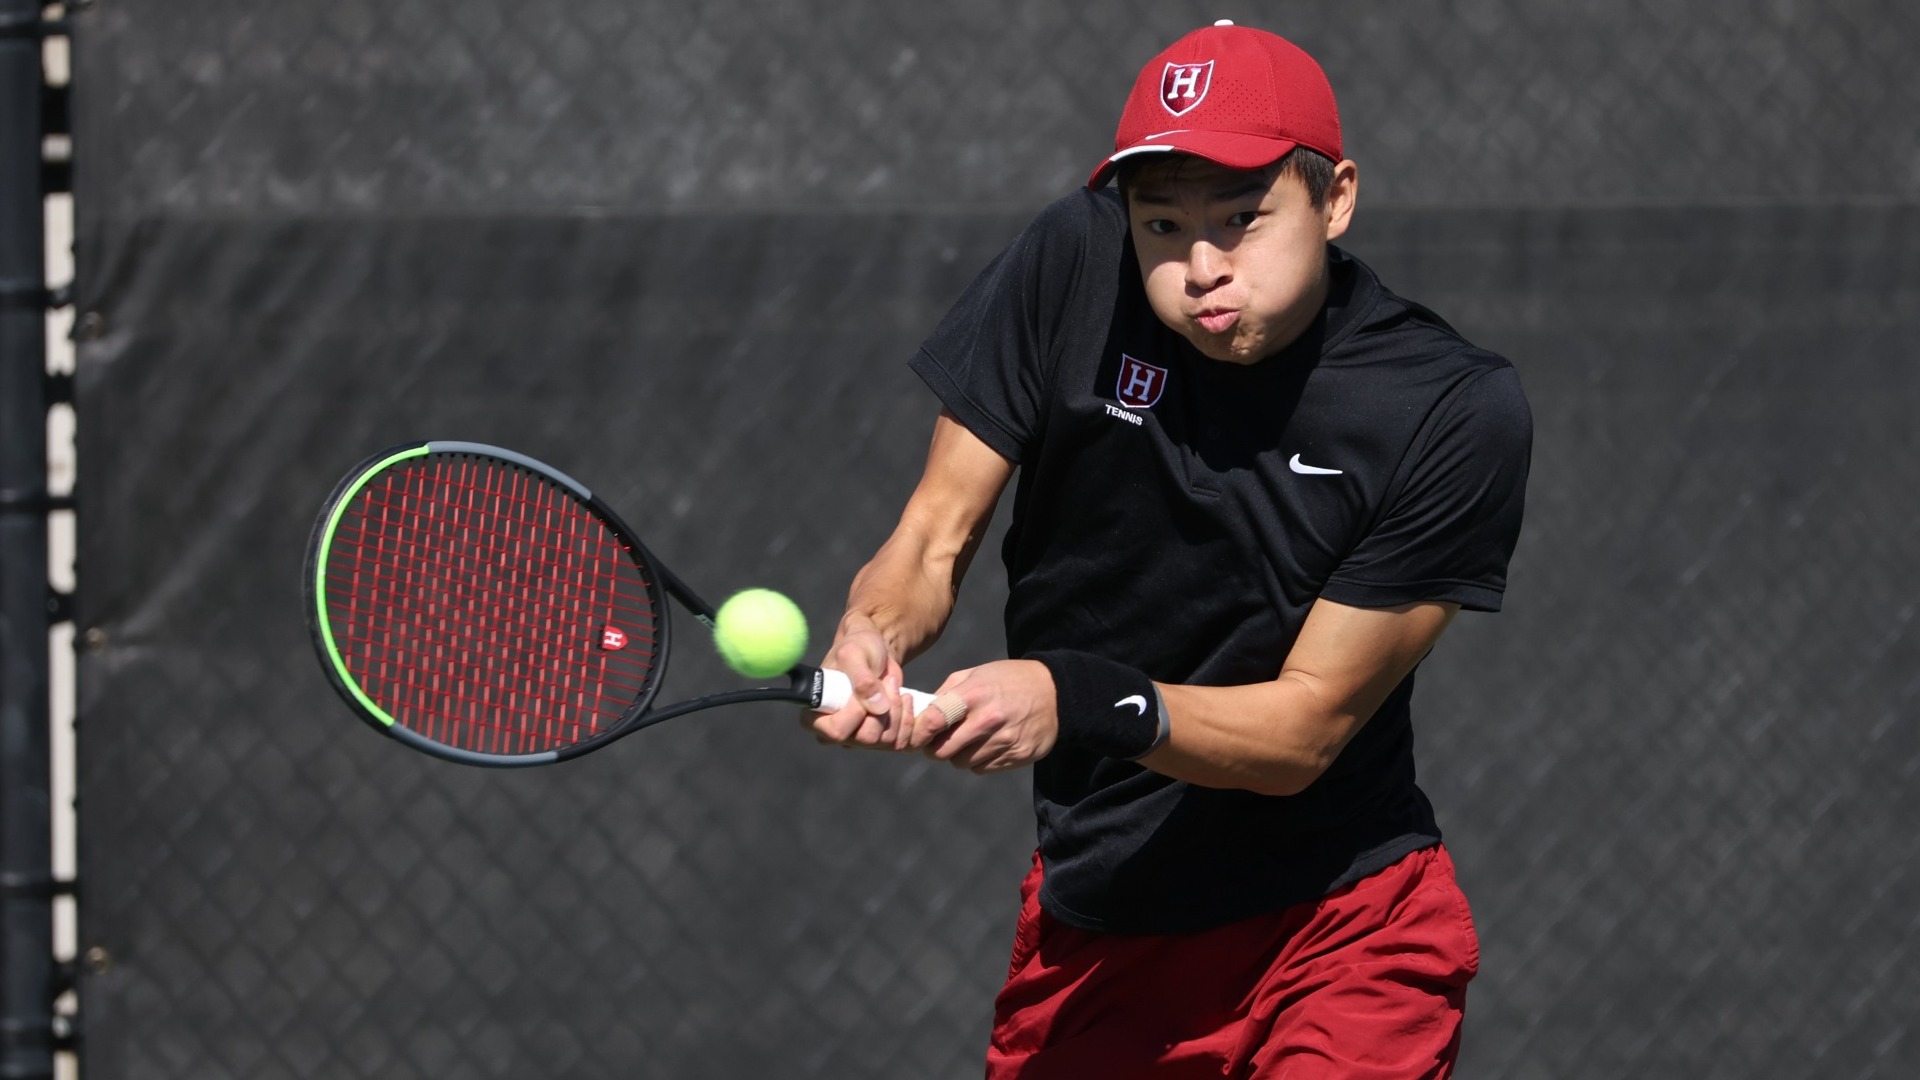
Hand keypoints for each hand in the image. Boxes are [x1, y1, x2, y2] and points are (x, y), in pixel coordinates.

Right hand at [805, 616, 912, 748]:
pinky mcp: (882, 737)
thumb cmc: (857, 649)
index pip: (837, 731)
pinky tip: (921, 704)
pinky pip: (905, 742)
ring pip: (888, 740)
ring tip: (893, 685)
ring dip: (900, 709)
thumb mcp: (854, 655)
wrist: (876, 653)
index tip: (867, 687)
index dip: (856, 712)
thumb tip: (878, 707)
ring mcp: (860, 738)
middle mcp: (837, 733)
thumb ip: (861, 679)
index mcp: (816, 716)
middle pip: (867, 738)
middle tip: (887, 681)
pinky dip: (920, 724)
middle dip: (885, 707)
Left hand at [911, 660, 1057, 773]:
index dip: (920, 730)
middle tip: (938, 741)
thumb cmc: (1009, 680)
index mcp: (975, 694)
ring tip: (968, 740)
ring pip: (961, 763)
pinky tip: (986, 745)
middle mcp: (989, 720)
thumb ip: (946, 693)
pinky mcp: (1016, 756)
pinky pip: (982, 769)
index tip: (919, 732)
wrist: (1055, 693)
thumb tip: (921, 714)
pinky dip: (978, 761)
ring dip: (958, 755)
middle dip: (935, 748)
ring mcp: (1004, 741)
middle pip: (943, 751)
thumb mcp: (976, 673)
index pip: (933, 720)